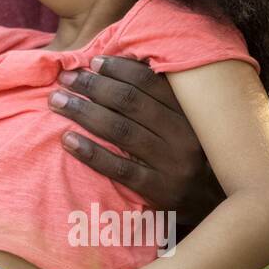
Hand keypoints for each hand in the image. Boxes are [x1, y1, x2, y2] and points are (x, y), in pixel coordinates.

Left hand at [49, 56, 224, 229]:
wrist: (211, 206)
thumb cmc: (181, 155)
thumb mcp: (179, 124)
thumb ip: (154, 98)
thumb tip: (111, 64)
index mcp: (188, 113)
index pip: (149, 82)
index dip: (118, 69)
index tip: (92, 62)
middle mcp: (183, 136)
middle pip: (130, 102)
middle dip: (93, 86)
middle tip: (65, 78)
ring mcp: (172, 164)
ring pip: (121, 131)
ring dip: (83, 112)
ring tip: (57, 102)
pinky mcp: (158, 190)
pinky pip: (119, 168)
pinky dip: (90, 152)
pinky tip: (66, 139)